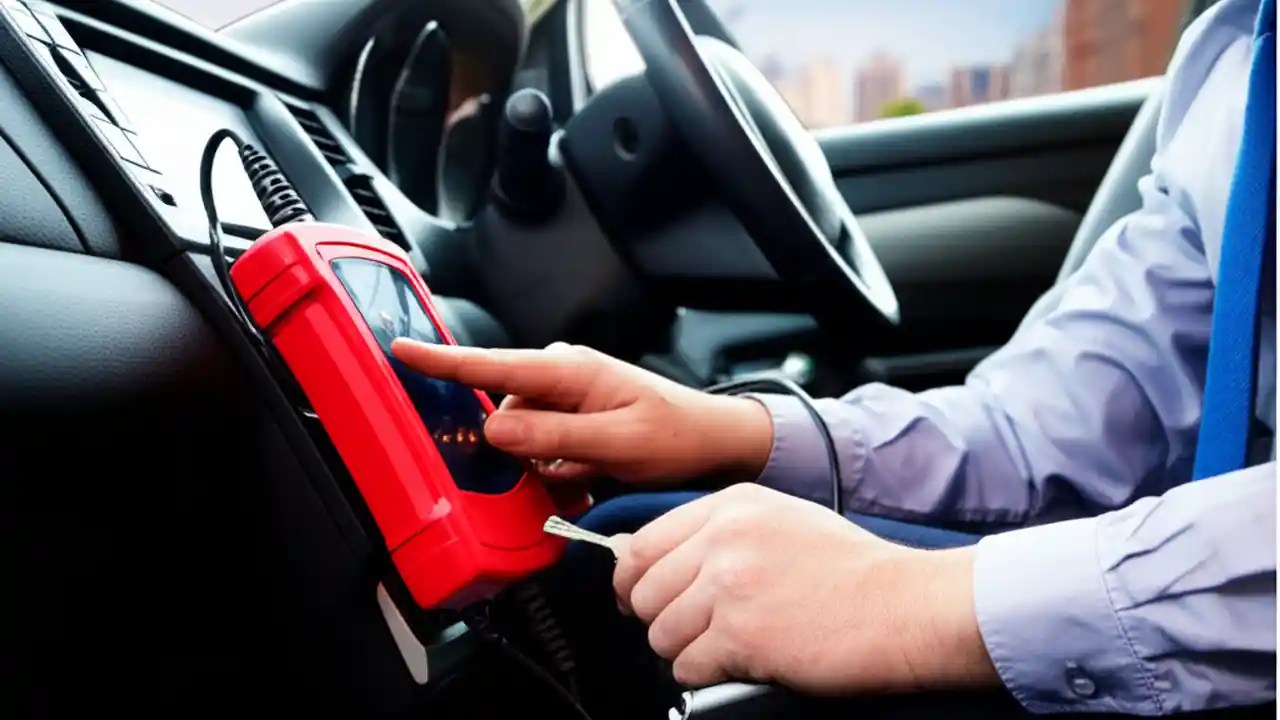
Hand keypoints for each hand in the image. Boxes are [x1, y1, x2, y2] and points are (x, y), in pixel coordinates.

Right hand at [389, 340, 772, 483]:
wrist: (713, 440)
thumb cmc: (675, 435)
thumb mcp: (617, 441)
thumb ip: (553, 435)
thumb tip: (493, 428)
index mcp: (568, 370)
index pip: (493, 365)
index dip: (443, 360)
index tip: (400, 350)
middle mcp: (561, 374)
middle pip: (503, 411)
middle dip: (515, 446)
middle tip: (564, 469)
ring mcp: (565, 395)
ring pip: (520, 432)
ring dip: (540, 460)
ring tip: (587, 472)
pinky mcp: (571, 416)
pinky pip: (540, 442)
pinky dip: (553, 463)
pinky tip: (585, 473)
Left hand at [611, 484, 997, 693]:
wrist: (905, 606)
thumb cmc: (856, 570)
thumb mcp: (783, 521)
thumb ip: (723, 532)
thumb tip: (665, 561)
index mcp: (732, 506)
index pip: (643, 543)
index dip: (633, 580)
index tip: (638, 598)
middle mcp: (724, 539)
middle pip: (644, 591)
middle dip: (659, 619)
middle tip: (690, 631)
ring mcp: (730, 586)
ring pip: (661, 633)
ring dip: (685, 650)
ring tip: (725, 648)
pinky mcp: (741, 634)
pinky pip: (687, 666)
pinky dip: (706, 675)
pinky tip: (740, 664)